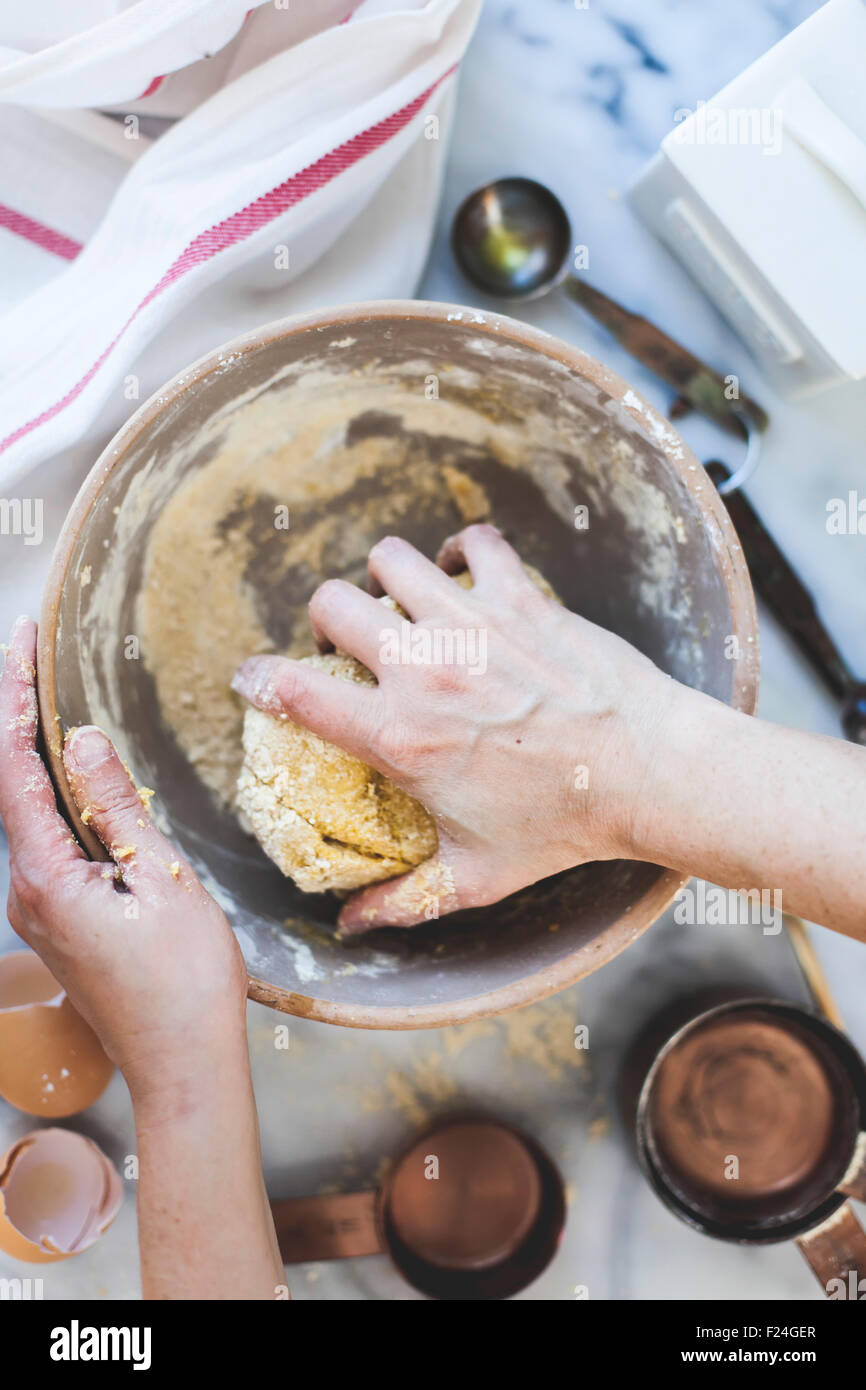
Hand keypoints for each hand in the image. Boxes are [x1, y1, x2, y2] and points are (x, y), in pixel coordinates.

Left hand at [0, 617, 247, 1107]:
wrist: (183, 1064)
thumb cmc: (185, 980)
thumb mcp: (162, 879)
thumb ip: (116, 806)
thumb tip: (79, 741)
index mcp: (46, 877)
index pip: (13, 768)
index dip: (12, 701)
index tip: (20, 644)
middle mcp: (27, 892)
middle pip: (8, 787)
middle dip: (13, 717)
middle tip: (26, 656)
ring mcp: (39, 911)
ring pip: (26, 815)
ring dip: (32, 756)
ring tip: (42, 698)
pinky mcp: (59, 922)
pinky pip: (46, 843)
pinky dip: (53, 797)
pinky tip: (74, 778)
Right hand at [232, 525, 675, 932]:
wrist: (648, 773)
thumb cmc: (563, 827)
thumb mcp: (475, 877)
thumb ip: (403, 900)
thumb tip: (350, 927)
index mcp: (401, 737)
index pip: (294, 693)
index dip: (258, 680)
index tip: (254, 680)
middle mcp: (425, 670)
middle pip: (332, 604)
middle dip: (328, 622)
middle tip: (352, 646)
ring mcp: (472, 625)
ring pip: (390, 560)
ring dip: (386, 579)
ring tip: (406, 607)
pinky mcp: (520, 598)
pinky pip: (472, 543)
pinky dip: (461, 554)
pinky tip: (468, 580)